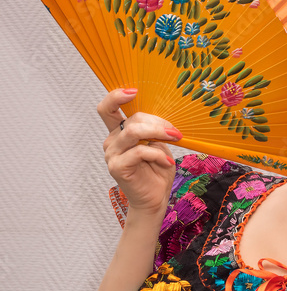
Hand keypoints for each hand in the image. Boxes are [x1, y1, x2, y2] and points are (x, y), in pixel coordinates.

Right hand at [98, 88, 181, 214]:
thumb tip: (160, 118)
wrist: (155, 199)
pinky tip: (166, 162)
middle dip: (157, 122)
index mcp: (119, 133)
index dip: (116, 96)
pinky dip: (156, 154)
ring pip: (133, 132)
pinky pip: (138, 151)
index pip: (107, 109)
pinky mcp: (117, 167)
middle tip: (175, 132)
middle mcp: (112, 141)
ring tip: (174, 138)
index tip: (134, 91)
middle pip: (131, 119)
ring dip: (158, 133)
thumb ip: (153, 130)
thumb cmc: (157, 171)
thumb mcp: (159, 145)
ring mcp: (112, 155)